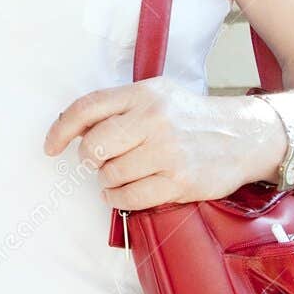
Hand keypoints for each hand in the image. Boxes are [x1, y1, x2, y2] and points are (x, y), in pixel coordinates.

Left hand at [43, 76, 286, 210]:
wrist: (243, 136)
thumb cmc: (190, 118)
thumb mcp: (156, 96)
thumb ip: (119, 108)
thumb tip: (75, 132)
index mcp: (143, 94)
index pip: (87, 108)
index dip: (60, 130)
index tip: (50, 147)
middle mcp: (154, 119)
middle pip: (94, 146)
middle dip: (90, 159)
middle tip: (102, 162)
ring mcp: (167, 151)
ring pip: (110, 174)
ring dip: (108, 181)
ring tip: (122, 176)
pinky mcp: (179, 181)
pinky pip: (130, 197)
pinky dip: (119, 198)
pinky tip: (125, 192)